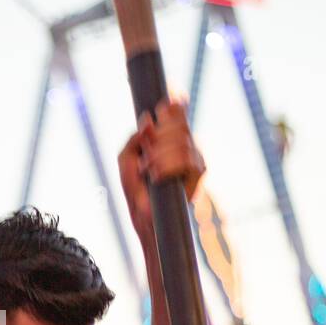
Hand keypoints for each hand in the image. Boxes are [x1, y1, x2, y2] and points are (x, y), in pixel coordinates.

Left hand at [117, 97, 205, 245]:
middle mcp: (185, 142)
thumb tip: (148, 121)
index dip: (172, 104)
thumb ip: (134, 139)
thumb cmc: (137, 192)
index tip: (163, 105)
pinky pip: (186, 157)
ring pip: (181, 140)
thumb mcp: (126, 162)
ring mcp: (194, 155)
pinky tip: (157, 176)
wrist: (148, 220)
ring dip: (159, 155)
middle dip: (157, 138)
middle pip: (177, 121)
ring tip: (149, 171)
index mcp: (168, 137)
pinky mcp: (199, 171)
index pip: (176, 111)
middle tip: (145, 159)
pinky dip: (168, 165)